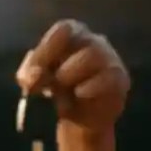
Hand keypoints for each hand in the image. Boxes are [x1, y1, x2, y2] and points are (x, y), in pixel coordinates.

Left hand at [16, 20, 130, 137]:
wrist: (80, 121)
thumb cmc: (58, 92)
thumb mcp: (35, 82)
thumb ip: (29, 75)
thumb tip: (33, 76)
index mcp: (73, 37)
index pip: (64, 29)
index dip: (46, 48)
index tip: (32, 73)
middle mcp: (94, 43)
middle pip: (81, 37)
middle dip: (57, 61)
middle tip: (44, 84)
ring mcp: (110, 60)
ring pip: (93, 55)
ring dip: (72, 72)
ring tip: (60, 89)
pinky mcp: (121, 81)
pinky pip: (110, 77)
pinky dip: (92, 86)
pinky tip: (80, 94)